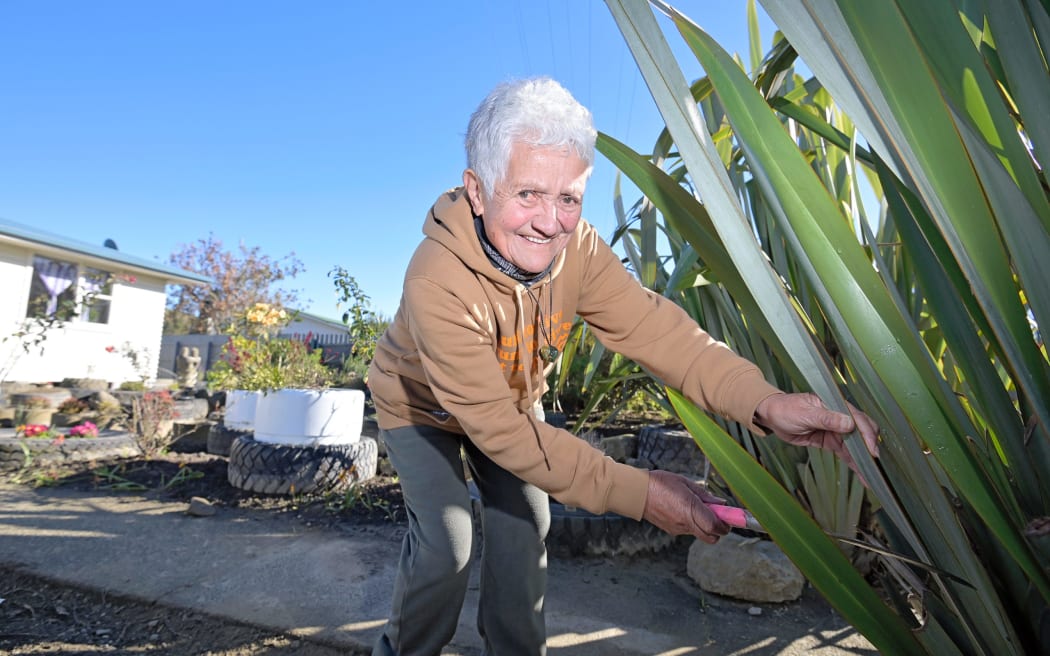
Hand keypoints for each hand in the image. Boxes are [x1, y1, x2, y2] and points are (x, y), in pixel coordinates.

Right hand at [642, 470, 729, 543]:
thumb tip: (721, 503)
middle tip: (718, 516)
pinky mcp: (672, 531)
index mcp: (690, 509)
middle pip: (712, 537)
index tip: (730, 516)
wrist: (637, 493)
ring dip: (705, 526)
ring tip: (697, 509)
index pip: (715, 526)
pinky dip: (693, 524)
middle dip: (719, 529)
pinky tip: (685, 511)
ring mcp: (678, 529)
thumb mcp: (685, 483)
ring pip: (701, 534)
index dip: (726, 523)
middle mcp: (685, 523)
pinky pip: (689, 531)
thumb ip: (705, 496)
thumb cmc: (660, 483)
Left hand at [754, 392, 879, 472]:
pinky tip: (861, 473)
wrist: (772, 416)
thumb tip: (849, 423)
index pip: (858, 419)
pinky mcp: (831, 441)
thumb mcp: (805, 413)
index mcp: (836, 405)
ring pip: (855, 445)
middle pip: (862, 432)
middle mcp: (840, 417)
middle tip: (873, 464)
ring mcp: (836, 430)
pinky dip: (853, 462)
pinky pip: (845, 452)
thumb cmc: (786, 409)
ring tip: (870, 475)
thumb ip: (827, 418)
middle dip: (869, 448)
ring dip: (863, 459)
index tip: (871, 450)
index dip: (866, 434)